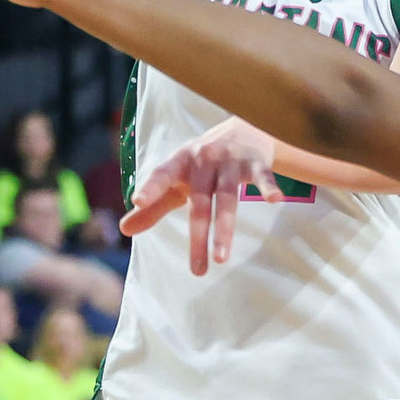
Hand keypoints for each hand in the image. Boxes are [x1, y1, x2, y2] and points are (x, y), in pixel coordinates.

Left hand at [121, 115, 282, 274]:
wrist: (242, 128)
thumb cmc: (203, 163)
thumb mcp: (177, 180)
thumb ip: (154, 205)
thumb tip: (124, 230)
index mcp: (180, 163)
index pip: (162, 175)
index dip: (151, 187)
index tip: (138, 200)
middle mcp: (204, 161)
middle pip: (200, 203)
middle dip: (198, 236)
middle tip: (197, 270)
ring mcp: (230, 162)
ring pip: (227, 198)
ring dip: (225, 228)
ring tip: (222, 258)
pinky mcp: (255, 162)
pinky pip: (262, 176)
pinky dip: (268, 187)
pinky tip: (274, 200)